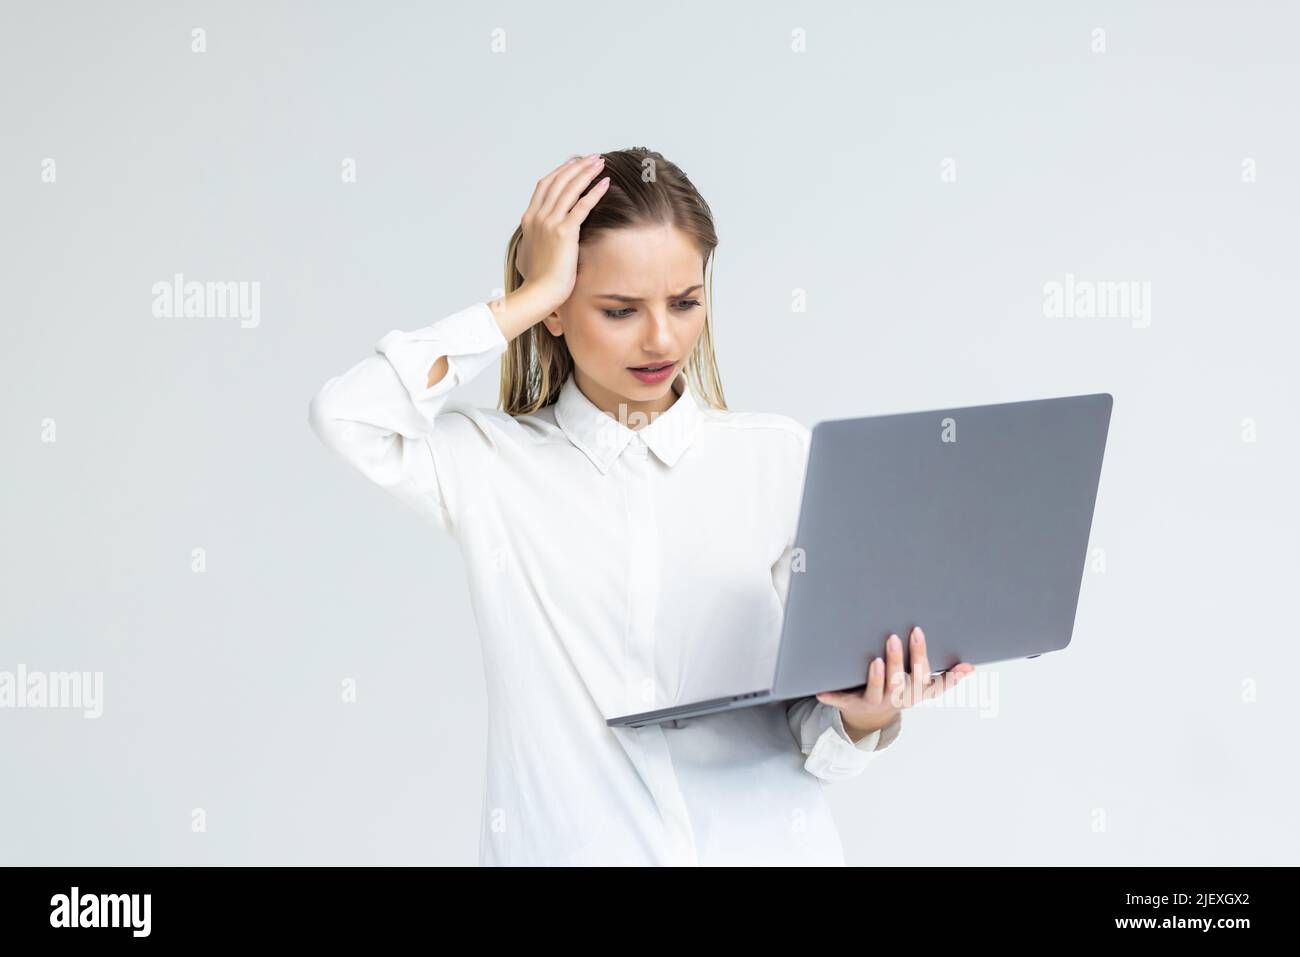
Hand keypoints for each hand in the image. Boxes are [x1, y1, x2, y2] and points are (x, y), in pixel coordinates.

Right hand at [515, 153, 610, 308]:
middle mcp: (538, 216)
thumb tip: (538, 239)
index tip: (574, 164)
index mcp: (529, 219)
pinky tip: (605, 184)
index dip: (561, 172)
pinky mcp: (564, 232)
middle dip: (577, 166)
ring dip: (586, 173)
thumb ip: (535, 239)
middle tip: (592, 157)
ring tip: (600, 163)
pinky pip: (582, 206)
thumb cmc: (538, 279)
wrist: (538, 293)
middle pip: (558, 181)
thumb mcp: (531, 252)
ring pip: (570, 189)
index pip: (545, 185)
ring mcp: (550, 223)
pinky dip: (594, 192)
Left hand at [814, 626, 974, 741]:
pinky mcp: (852, 703)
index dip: (931, 665)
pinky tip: (821, 691)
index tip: (928, 640)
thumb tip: (971, 667)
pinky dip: (832, 697)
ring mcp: (874, 702)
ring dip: (877, 677)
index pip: (929, 681)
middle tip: (899, 636)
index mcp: (915, 694)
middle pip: (902, 681)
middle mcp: (896, 699)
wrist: (870, 718)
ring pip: (878, 690)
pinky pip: (842, 700)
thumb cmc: (900, 691)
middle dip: (901, 660)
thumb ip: (945, 677)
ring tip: (876, 660)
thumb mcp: (923, 688)